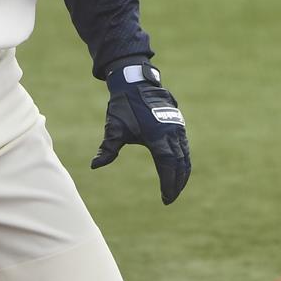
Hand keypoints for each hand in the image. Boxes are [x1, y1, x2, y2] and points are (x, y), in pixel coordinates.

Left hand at [90, 61, 190, 204]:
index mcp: (157, 136)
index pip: (168, 166)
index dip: (169, 184)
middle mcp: (171, 132)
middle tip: (171, 198)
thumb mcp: (114, 128)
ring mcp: (177, 127)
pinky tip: (178, 170)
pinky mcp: (178, 124)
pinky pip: (185, 147)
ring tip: (176, 188)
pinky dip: (184, 161)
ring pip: (185, 156)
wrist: (136, 82)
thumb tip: (95, 165)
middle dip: (177, 183)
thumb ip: (108, 149)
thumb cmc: (124, 106)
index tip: (166, 198)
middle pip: (180, 164)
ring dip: (182, 174)